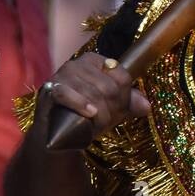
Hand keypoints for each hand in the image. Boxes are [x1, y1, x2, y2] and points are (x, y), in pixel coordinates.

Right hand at [35, 52, 149, 144]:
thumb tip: (146, 107)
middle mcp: (78, 63)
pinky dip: (79, 104)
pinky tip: (89, 113)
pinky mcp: (48, 90)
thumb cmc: (86, 116)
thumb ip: (129, 103)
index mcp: (95, 61)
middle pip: (108, 87)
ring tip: (96, 126)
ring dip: (98, 115)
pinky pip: (66, 93)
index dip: (124, 99)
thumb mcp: (111, 108)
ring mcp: (61, 75)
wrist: (57, 134)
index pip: (122, 77)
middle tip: (106, 124)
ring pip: (91, 92)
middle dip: (111, 111)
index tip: (119, 113)